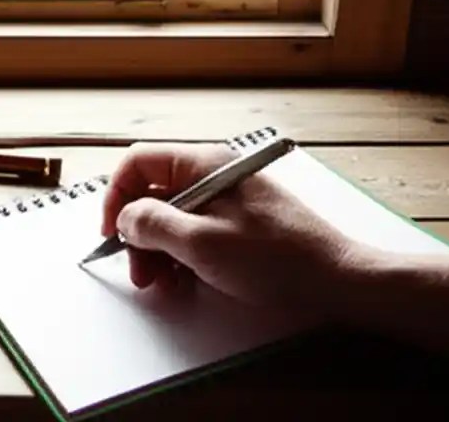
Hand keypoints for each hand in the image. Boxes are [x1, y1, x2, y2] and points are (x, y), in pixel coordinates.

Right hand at [101, 142, 367, 311]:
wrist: (336, 279)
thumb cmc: (274, 258)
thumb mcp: (201, 243)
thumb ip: (153, 225)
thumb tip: (125, 217)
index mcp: (204, 165)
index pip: (139, 163)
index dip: (116, 197)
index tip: (113, 234)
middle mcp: (213, 175)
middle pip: (154, 194)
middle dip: (139, 234)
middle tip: (139, 274)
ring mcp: (227, 200)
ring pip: (173, 218)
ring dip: (158, 251)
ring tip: (163, 285)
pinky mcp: (239, 224)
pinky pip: (196, 233)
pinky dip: (182, 257)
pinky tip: (185, 282)